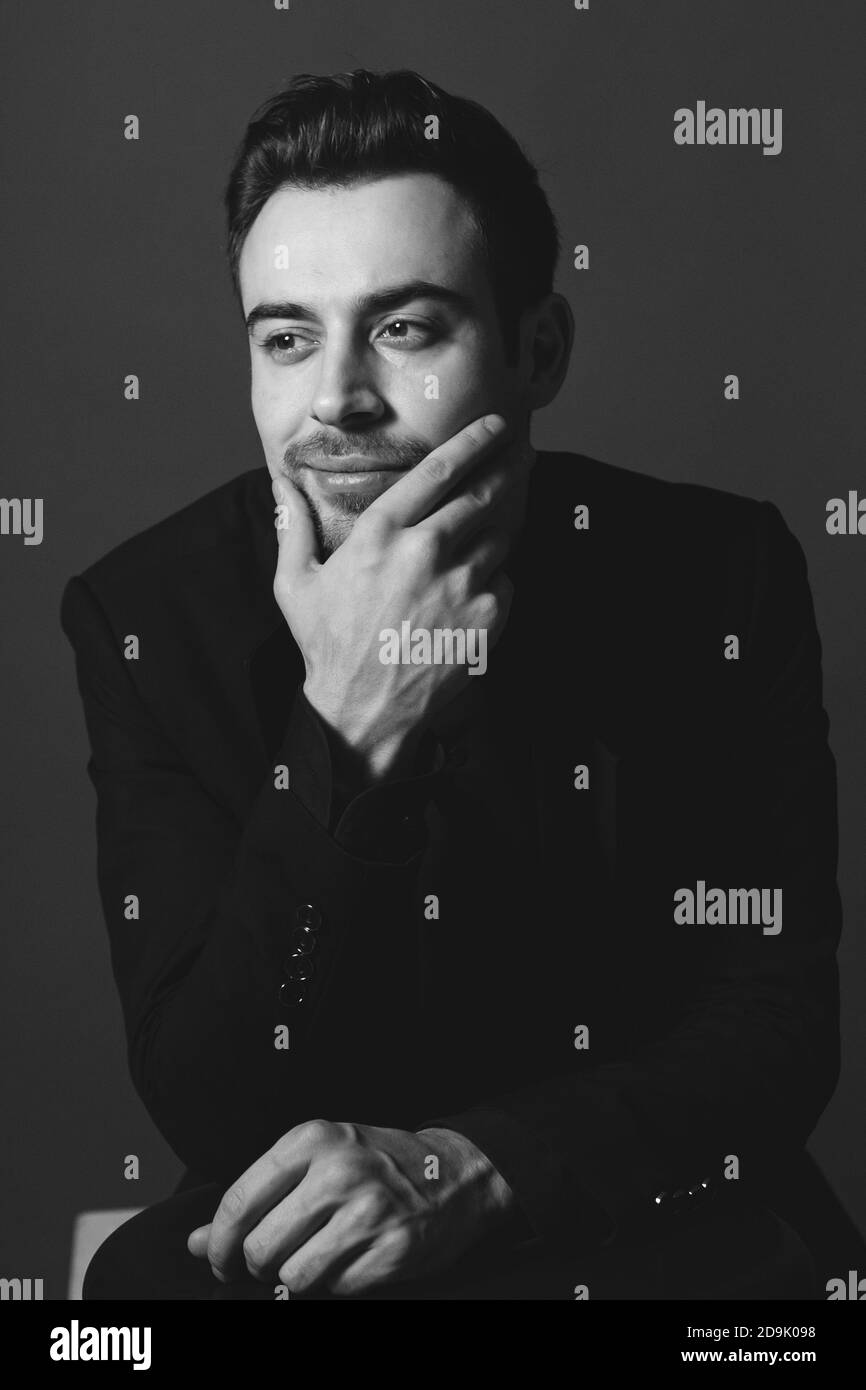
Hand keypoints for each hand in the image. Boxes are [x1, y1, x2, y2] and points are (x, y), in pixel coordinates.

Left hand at [187, 1118, 514, 1295]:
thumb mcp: (313, 1162)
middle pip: (262, 1248)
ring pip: (295, 1277)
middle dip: (259, 1266)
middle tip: (274, 1261)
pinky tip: (351, 1260)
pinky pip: (337, 1290)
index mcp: (313, 1139)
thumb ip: (255, 1199)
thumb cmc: (373, 1164)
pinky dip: (336, 1284)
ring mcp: (370, 1210)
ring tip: (315, 1258)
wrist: (451, 1172)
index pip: (240, 1203)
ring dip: (297, 1280)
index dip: (219, 1244)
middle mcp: (340, 1170)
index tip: (219, 1261)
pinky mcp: (395, 1248)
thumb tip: (194, 1244)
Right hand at [271, 415, 533, 780]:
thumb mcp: (294, 583)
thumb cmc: (327, 644)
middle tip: (521, 460)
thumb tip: (281, 483)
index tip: (495, 426)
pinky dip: (495, 583)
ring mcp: (461, 584)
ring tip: (491, 534)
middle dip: (506, 471)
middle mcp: (426, 550)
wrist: (363, 710)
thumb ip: (292, 526)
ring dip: (499, 531)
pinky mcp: (487, 617)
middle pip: (482, 494)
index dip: (474, 440)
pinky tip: (472, 597)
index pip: (439, 469)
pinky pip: (505, 582)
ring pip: (499, 537)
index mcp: (381, 532)